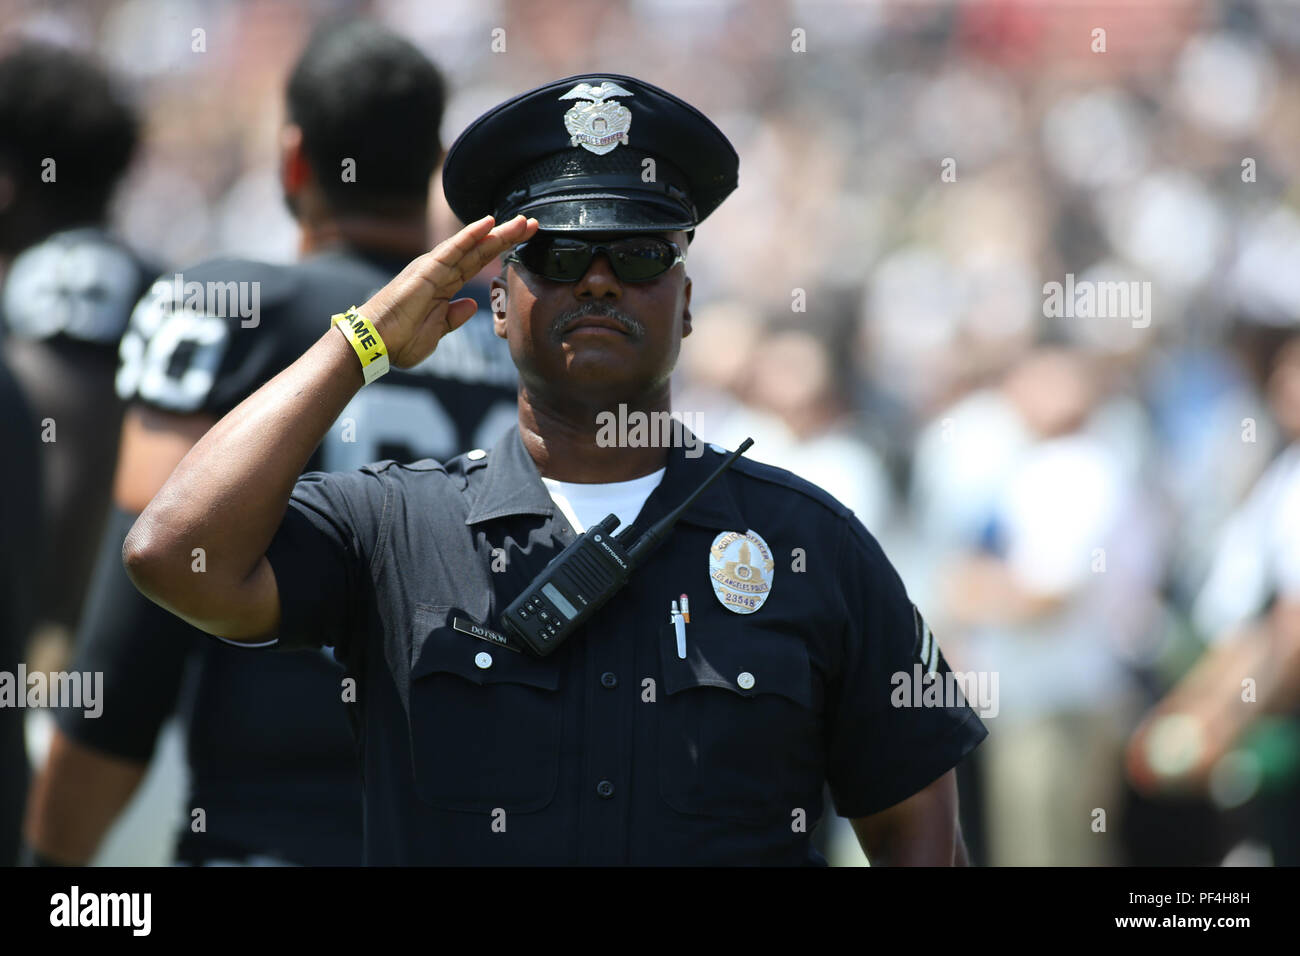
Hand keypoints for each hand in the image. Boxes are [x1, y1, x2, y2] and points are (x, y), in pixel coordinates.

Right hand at [359, 214, 537, 368]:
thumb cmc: (399, 340)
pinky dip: (471, 235)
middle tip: (532, 224)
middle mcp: (441, 273)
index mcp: (444, 288)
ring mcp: (434, 269)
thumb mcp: (436, 333)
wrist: (375, 344)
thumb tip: (471, 305)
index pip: (478, 265)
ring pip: (472, 246)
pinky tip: (488, 223)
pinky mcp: (427, 269)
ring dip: (497, 233)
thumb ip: (453, 318)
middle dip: (507, 238)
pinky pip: (453, 249)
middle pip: (480, 251)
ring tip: (523, 221)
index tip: (524, 244)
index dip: (501, 253)